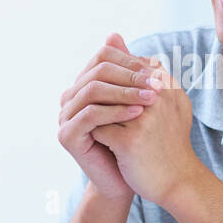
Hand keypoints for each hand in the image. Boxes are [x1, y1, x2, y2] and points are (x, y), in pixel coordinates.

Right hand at [57, 33, 162, 200]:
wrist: (125, 178)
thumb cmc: (134, 140)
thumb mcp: (136, 102)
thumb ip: (133, 75)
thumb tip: (136, 45)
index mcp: (83, 85)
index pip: (102, 58)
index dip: (130, 61)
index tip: (157, 69)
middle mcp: (70, 97)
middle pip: (97, 71)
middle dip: (130, 75)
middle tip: (157, 82)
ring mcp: (65, 116)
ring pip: (93, 90)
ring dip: (124, 91)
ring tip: (152, 97)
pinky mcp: (67, 135)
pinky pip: (90, 115)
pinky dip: (115, 111)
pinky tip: (138, 113)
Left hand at [90, 75, 201, 207]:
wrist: (178, 181)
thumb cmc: (168, 140)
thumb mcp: (163, 99)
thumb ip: (138, 68)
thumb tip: (111, 37)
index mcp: (166, 83)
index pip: (124, 67)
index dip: (114, 84)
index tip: (112, 99)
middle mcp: (157, 97)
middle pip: (111, 83)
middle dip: (100, 97)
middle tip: (95, 111)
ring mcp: (144, 118)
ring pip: (101, 105)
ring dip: (95, 114)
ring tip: (95, 125)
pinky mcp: (130, 140)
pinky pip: (98, 128)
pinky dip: (95, 135)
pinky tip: (99, 143)